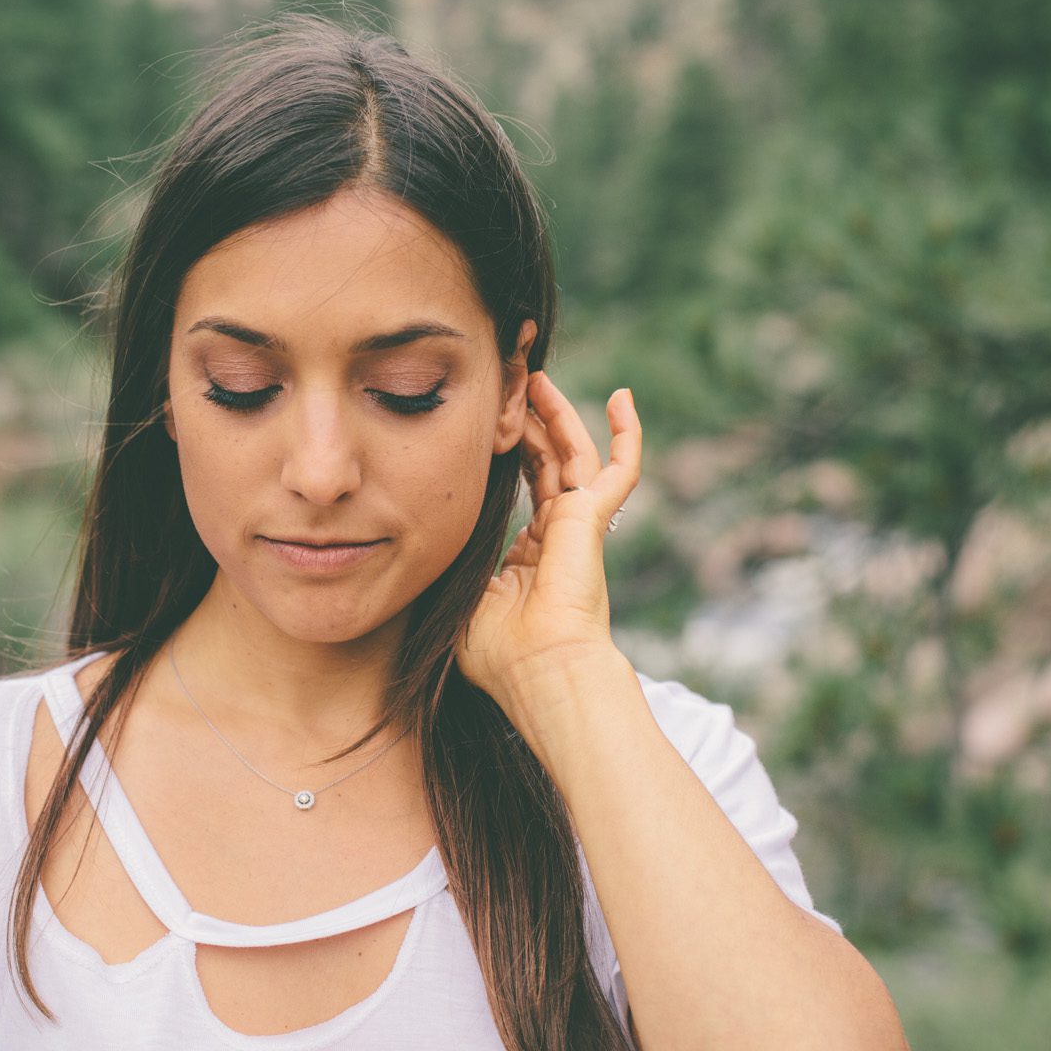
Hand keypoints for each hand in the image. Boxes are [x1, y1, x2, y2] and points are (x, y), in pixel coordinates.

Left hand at [454, 371, 641, 733]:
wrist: (541, 672)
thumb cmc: (500, 655)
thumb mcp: (463, 604)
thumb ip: (456, 570)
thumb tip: (423, 548)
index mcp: (531, 556)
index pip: (525, 489)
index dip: (514, 454)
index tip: (495, 423)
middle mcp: (559, 537)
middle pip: (548, 463)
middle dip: (533, 424)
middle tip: (515, 386)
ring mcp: (579, 527)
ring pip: (574, 454)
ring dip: (559, 416)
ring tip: (539, 378)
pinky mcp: (593, 520)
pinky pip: (619, 469)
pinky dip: (627, 435)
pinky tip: (622, 398)